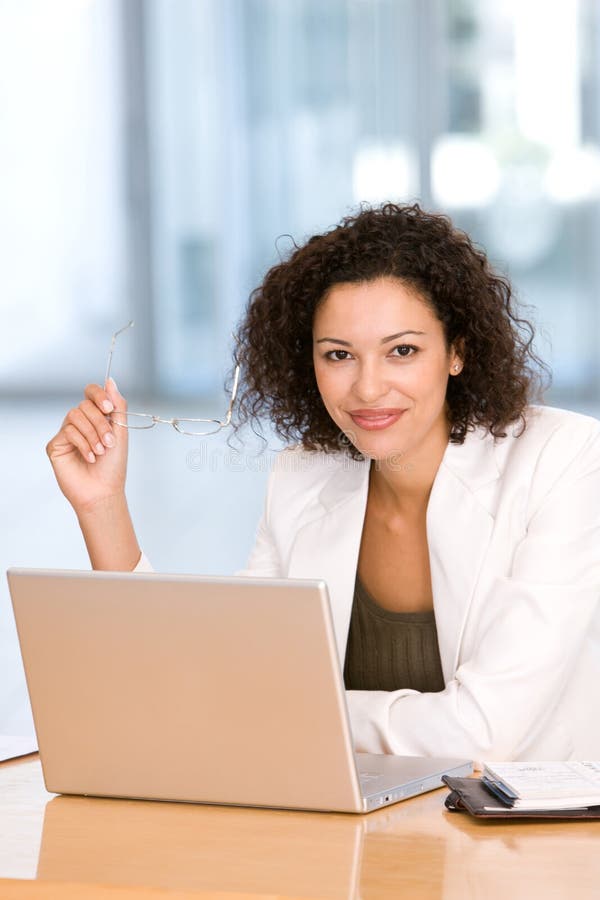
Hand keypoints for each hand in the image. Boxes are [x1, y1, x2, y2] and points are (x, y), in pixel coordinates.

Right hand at [46, 378, 128, 514]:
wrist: (103, 491)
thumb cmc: (113, 466)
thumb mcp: (121, 431)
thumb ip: (117, 405)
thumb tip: (110, 380)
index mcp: (97, 417)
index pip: (92, 392)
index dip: (99, 395)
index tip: (109, 408)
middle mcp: (81, 423)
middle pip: (85, 404)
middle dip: (100, 423)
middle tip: (109, 442)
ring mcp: (67, 433)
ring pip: (75, 415)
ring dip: (92, 434)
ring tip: (101, 451)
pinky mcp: (56, 444)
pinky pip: (67, 431)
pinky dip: (82, 443)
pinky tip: (90, 457)